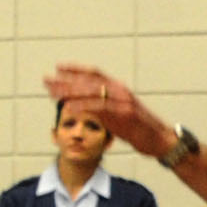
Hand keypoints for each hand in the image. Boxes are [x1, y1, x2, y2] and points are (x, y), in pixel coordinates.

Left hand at [43, 63, 171, 156]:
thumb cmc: (137, 128)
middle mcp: (121, 91)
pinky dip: (84, 106)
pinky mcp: (125, 114)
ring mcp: (124, 101)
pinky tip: (69, 107)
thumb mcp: (116, 115)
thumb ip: (101, 107)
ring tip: (52, 92)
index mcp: (118, 89)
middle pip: (89, 82)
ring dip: (71, 92)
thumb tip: (82, 105)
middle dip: (66, 81)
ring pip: (93, 92)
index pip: (94, 74)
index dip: (76, 69)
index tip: (58, 67)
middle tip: (46, 80)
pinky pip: (101, 108)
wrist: (159, 139)